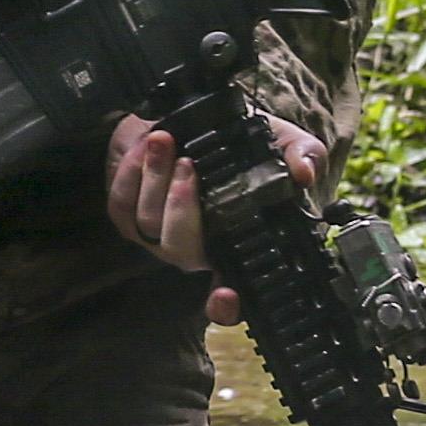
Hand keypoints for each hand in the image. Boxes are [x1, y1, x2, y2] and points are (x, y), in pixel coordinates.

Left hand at [107, 111, 333, 311]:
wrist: (185, 120)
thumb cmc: (237, 142)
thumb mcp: (281, 142)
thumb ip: (301, 156)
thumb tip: (304, 173)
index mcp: (234, 244)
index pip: (231, 294)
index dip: (226, 305)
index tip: (226, 296)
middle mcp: (196, 248)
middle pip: (182, 250)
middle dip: (182, 205)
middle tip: (190, 164)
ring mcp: (158, 235)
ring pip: (149, 222)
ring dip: (155, 177)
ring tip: (165, 141)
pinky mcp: (126, 216)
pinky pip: (121, 204)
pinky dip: (130, 172)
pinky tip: (144, 148)